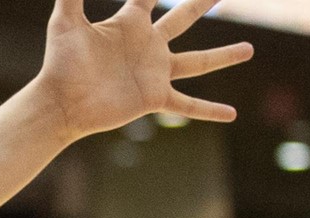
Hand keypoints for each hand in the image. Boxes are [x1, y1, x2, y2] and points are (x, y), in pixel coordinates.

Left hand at [34, 0, 254, 141]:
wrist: (62, 102)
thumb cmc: (60, 62)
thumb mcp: (66, 21)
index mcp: (130, 24)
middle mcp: (147, 45)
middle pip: (181, 18)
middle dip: (201, 3)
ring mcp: (154, 72)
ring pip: (198, 61)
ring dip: (223, 56)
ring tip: (249, 49)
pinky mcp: (154, 97)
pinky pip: (188, 105)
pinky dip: (209, 110)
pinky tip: (232, 114)